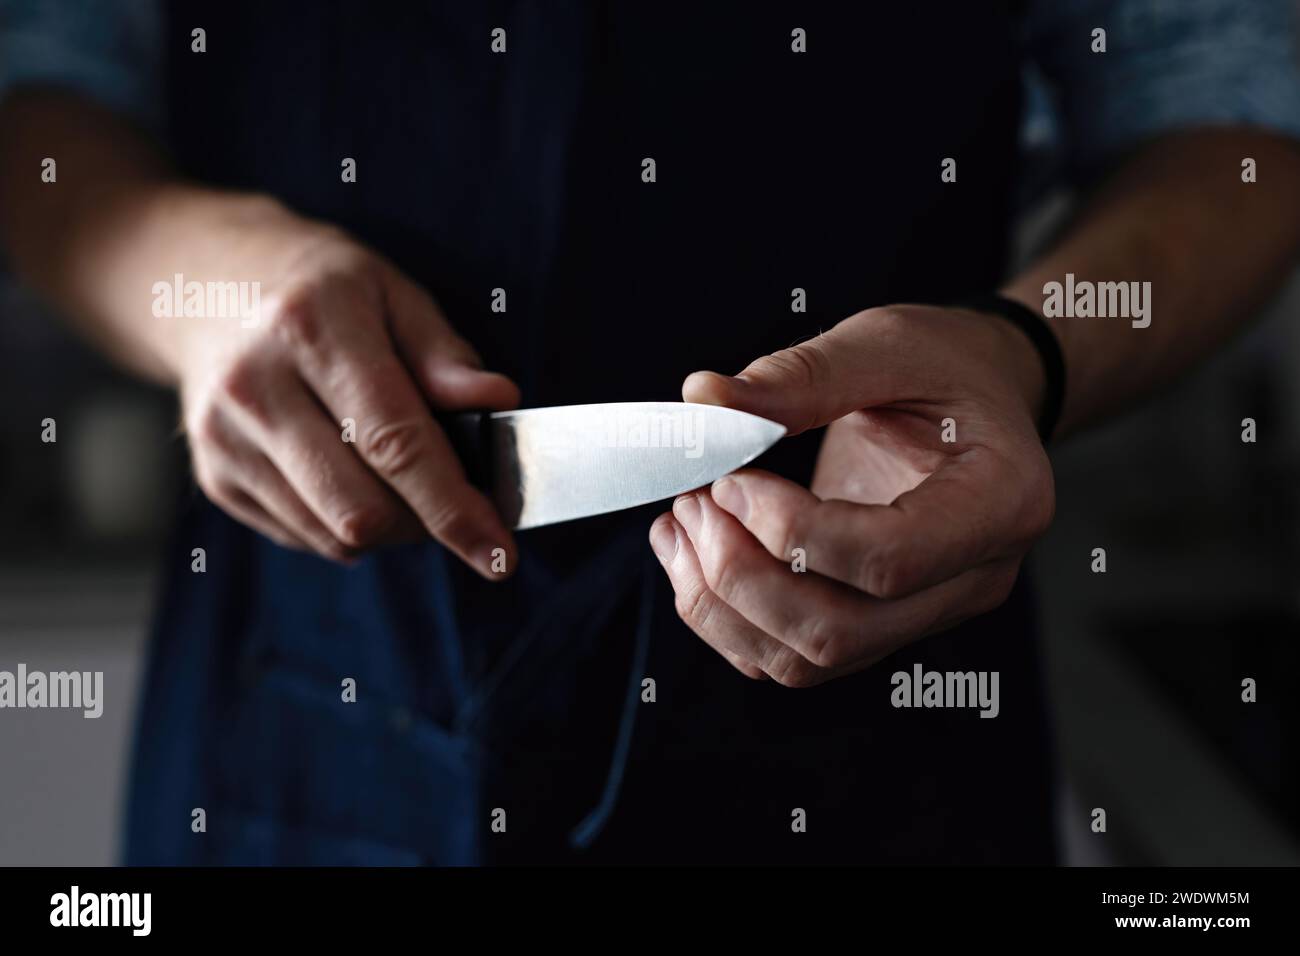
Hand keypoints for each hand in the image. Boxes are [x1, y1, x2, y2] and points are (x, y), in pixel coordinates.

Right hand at [170, 195, 517, 574]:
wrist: (204, 286)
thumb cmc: (321, 289)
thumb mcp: (392, 292)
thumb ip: (444, 355)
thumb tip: (499, 402)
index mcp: (313, 327)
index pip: (395, 442)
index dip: (454, 508)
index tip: (499, 554)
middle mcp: (256, 385)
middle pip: (361, 507)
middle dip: (427, 524)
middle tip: (456, 500)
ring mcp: (223, 437)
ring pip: (333, 534)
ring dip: (391, 529)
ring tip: (404, 482)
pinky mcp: (212, 475)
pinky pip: (303, 536)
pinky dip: (346, 526)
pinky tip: (352, 479)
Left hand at [649, 305, 1055, 685]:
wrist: (973, 400)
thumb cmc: (946, 365)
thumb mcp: (887, 344)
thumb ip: (803, 376)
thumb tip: (705, 400)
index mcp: (1000, 504)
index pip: (889, 561)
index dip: (792, 532)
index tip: (732, 478)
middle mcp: (970, 580)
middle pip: (840, 630)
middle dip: (742, 577)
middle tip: (694, 501)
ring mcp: (922, 614)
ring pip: (807, 660)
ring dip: (722, 605)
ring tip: (681, 524)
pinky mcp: (874, 624)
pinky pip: (790, 655)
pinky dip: (727, 619)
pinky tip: (693, 553)